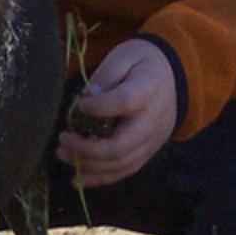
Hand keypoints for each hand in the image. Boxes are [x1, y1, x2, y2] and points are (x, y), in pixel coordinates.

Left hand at [58, 39, 177, 187]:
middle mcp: (153, 120)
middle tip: (62, 139)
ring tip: (62, 154)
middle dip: (86, 148)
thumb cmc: (142, 65)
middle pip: (121, 145)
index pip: (125, 102)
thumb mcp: (124, 56)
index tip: (80, 104)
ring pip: (121, 163)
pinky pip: (125, 171)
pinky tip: (78, 178)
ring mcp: (153, 140)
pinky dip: (100, 178)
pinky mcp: (148, 152)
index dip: (99, 107)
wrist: (173, 79)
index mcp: (148, 90)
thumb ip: (105, 75)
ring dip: (88, 165)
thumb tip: (87, 100)